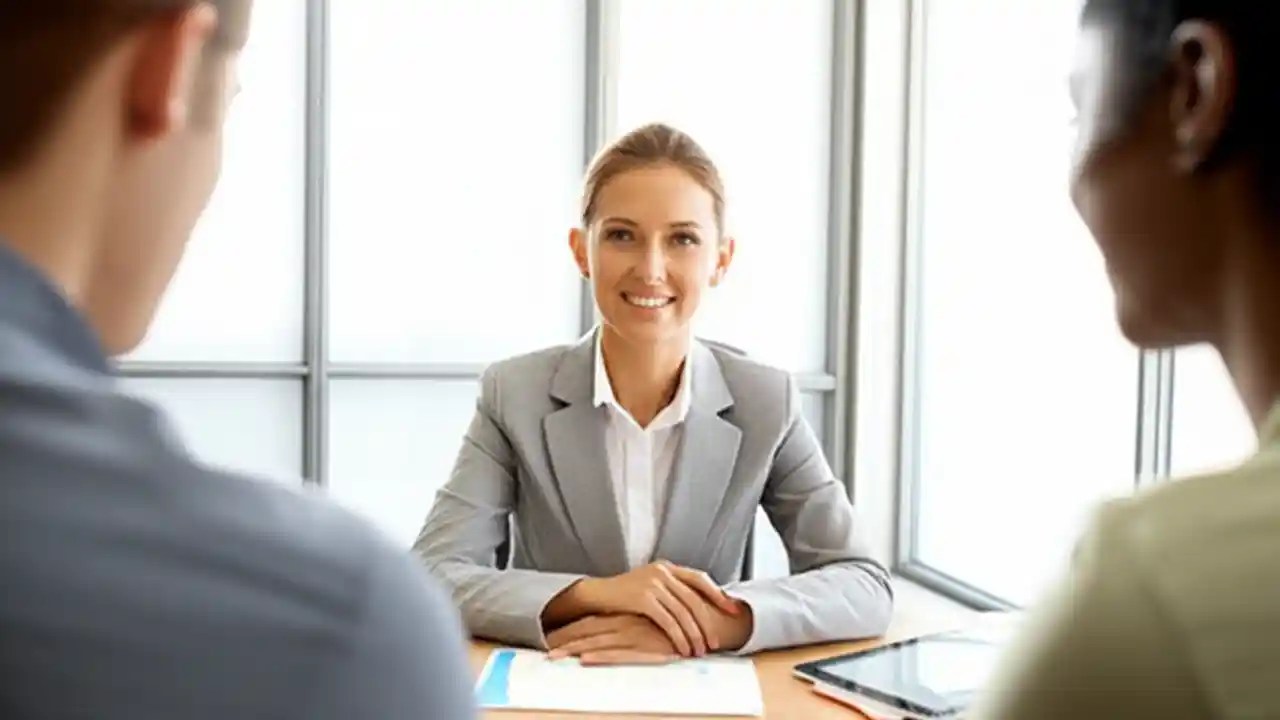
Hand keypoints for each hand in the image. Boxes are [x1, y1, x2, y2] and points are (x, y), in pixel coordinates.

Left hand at [546, 615, 678, 665]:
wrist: (708, 621)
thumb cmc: (682, 622)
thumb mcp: (654, 618)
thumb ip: (635, 622)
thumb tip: (616, 630)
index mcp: (625, 615)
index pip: (589, 622)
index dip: (568, 630)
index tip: (548, 638)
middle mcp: (625, 622)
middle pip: (586, 631)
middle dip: (563, 640)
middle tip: (543, 650)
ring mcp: (634, 633)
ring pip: (597, 642)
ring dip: (572, 649)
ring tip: (552, 656)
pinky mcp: (645, 647)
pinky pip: (619, 653)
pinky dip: (601, 657)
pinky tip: (585, 660)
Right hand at [576, 560, 740, 657]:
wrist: (595, 595)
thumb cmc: (624, 595)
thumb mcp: (649, 586)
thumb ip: (670, 590)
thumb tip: (696, 609)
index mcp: (667, 567)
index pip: (700, 578)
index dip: (718, 594)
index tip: (733, 610)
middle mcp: (662, 571)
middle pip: (694, 599)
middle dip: (707, 622)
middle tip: (717, 641)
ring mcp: (653, 583)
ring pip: (683, 612)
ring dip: (694, 635)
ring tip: (700, 651)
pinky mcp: (643, 598)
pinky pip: (668, 621)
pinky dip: (679, 637)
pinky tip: (683, 649)